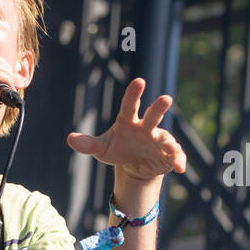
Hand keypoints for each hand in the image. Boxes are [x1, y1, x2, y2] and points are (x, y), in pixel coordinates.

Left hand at [66, 78, 186, 181]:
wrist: (134, 166)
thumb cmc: (118, 149)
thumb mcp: (101, 148)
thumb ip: (87, 143)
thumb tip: (70, 138)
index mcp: (129, 121)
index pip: (130, 105)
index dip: (134, 94)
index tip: (139, 81)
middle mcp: (147, 127)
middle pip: (153, 115)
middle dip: (159, 108)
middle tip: (166, 99)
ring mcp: (159, 141)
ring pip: (166, 138)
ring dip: (168, 142)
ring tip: (169, 147)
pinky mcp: (169, 156)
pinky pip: (176, 157)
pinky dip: (178, 161)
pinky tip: (179, 168)